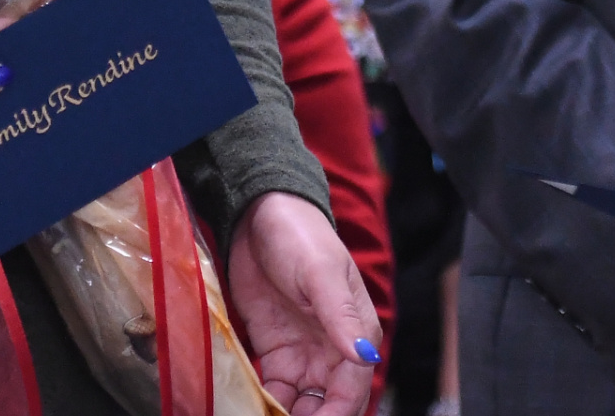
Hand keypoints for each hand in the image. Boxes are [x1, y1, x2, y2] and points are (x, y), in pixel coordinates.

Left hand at [226, 191, 380, 415]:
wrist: (258, 218)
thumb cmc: (300, 237)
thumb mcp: (321, 275)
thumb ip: (341, 317)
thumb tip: (365, 356)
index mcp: (356, 331)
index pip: (352, 389)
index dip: (335, 414)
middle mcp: (333, 350)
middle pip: (329, 404)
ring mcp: (303, 354)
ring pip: (303, 405)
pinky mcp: (275, 354)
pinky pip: (274, 393)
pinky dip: (265, 405)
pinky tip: (250, 408)